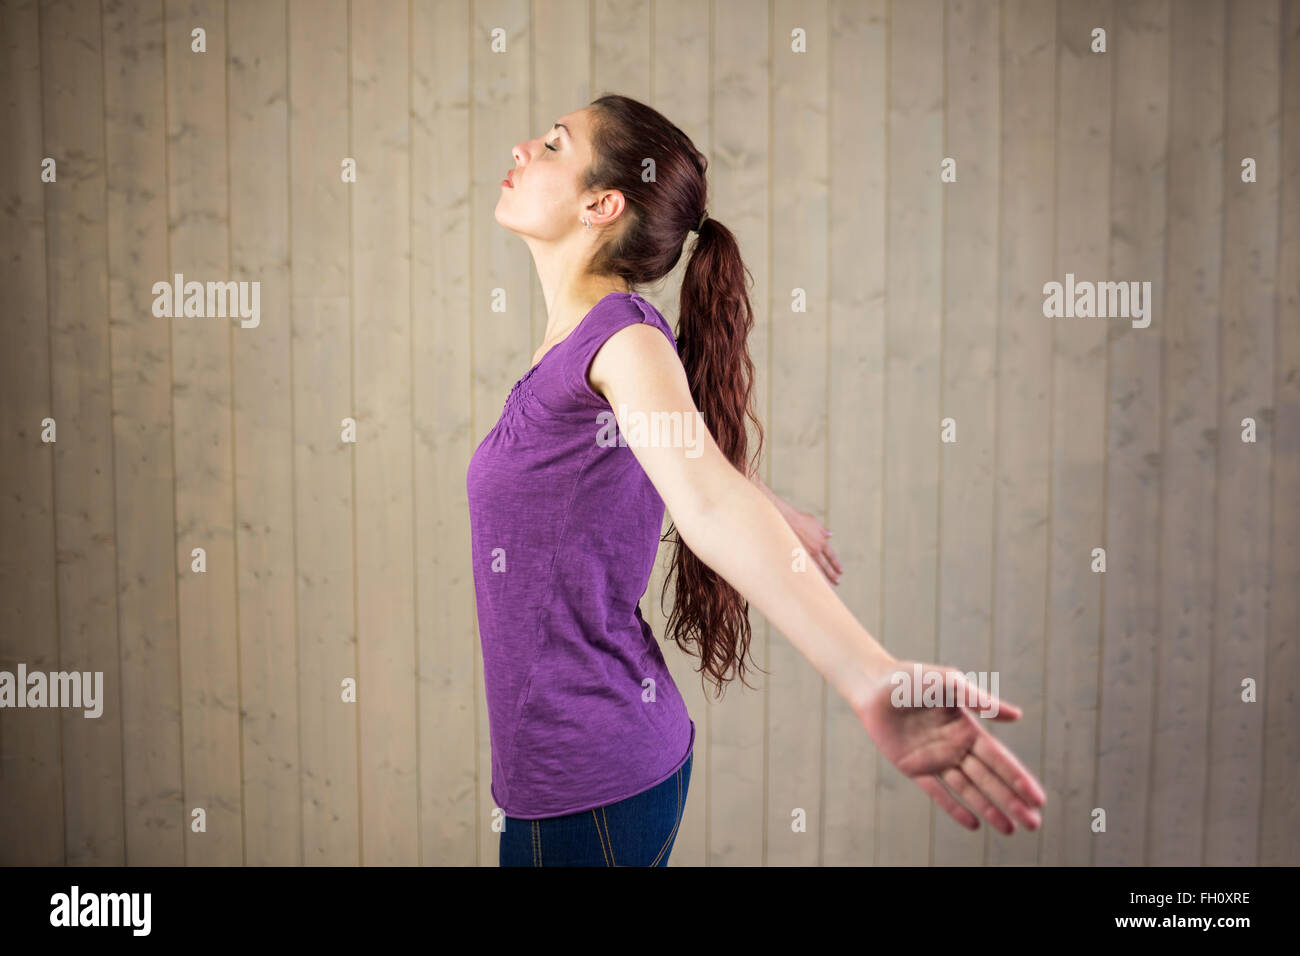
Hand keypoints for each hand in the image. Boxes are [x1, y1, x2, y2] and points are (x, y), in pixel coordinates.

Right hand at [781, 505, 842, 585]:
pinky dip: (810, 575)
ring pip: (816, 569)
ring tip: (829, 586)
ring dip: (823, 578)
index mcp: (821, 541)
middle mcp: (815, 549)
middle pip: (825, 565)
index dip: (836, 564)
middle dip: (832, 574)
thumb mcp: (815, 522)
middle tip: (837, 582)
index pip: (831, 556)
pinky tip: (812, 582)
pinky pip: (805, 568)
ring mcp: (805, 554)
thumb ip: (823, 531)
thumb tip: (830, 534)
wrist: (786, 519)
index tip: (840, 571)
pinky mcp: (796, 556)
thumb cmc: (800, 519)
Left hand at [855, 661, 1046, 833]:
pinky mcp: (913, 767)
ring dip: (990, 809)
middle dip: (1012, 801)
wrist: (873, 684)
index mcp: (968, 728)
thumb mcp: (949, 684)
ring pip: (968, 790)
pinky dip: (954, 809)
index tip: (1039, 799)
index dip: (1019, 779)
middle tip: (1034, 823)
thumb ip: (979, 700)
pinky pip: (937, 792)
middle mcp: (955, 746)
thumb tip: (1017, 716)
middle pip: (989, 779)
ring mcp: (935, 759)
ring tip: (1011, 830)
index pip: (1000, 759)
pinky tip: (974, 824)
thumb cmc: (913, 678)